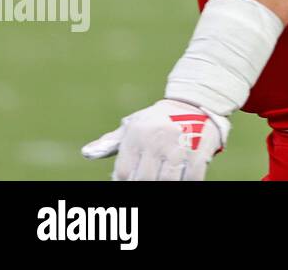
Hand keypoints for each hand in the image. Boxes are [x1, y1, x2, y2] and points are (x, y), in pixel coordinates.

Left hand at [82, 98, 226, 180]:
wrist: (195, 101)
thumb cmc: (157, 120)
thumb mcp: (133, 126)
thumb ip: (110, 142)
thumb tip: (87, 153)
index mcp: (137, 134)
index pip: (124, 173)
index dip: (125, 183)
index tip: (131, 180)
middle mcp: (157, 138)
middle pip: (145, 179)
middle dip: (145, 185)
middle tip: (149, 181)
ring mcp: (180, 144)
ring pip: (168, 181)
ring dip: (166, 185)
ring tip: (163, 180)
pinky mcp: (200, 148)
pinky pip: (192, 177)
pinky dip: (187, 182)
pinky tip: (183, 179)